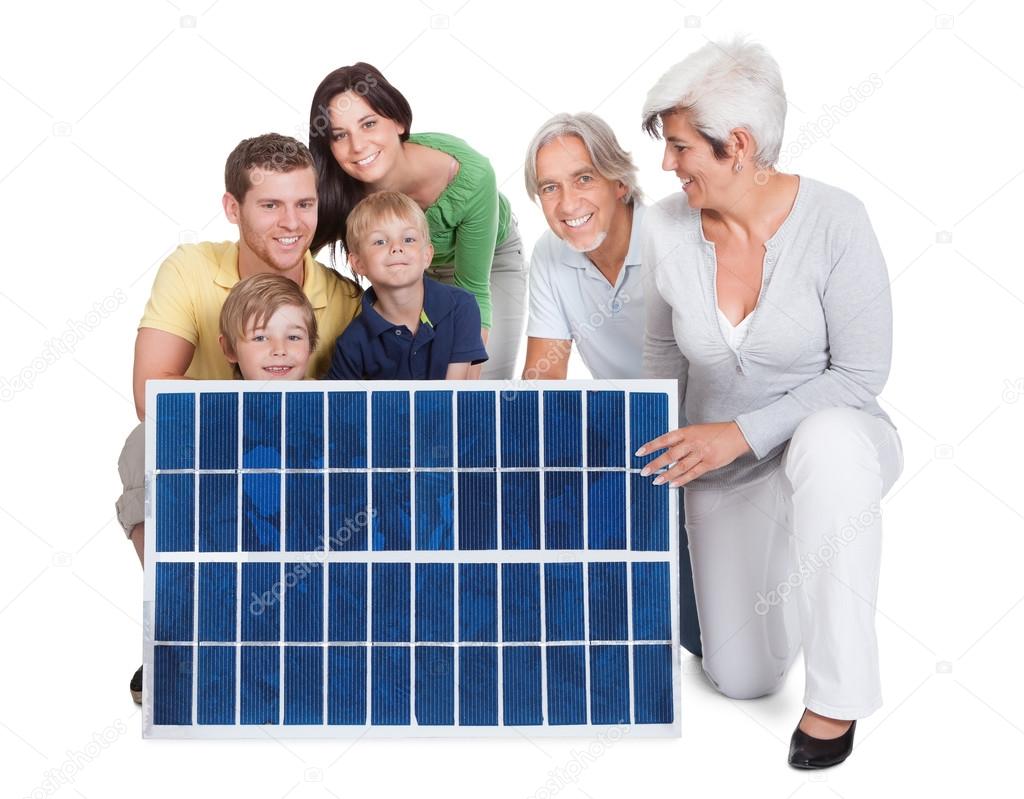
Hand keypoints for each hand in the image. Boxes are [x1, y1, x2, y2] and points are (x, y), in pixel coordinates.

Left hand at [636, 421, 751, 487]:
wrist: (737, 434)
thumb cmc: (715, 432)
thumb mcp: (695, 430)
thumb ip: (681, 440)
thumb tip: (665, 450)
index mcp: (688, 431)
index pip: (665, 438)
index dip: (651, 445)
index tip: (639, 452)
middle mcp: (693, 442)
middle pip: (671, 454)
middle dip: (656, 463)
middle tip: (644, 471)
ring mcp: (702, 453)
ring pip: (681, 466)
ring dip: (667, 474)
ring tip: (656, 481)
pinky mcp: (710, 463)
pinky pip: (693, 473)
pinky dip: (682, 480)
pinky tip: (672, 484)